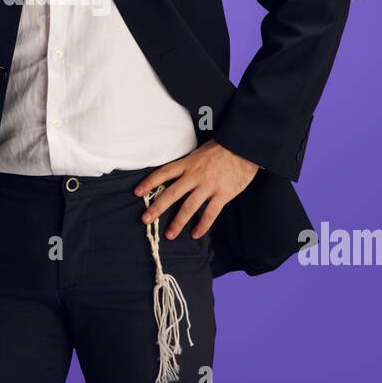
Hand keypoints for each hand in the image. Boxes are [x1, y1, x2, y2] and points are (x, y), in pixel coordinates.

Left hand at [132, 140, 259, 239]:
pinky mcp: (223, 194)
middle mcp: (195, 175)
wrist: (244, 147)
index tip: (137, 192)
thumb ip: (188, 165)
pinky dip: (202, 225)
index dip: (149, 183)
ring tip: (169, 234)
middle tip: (145, 219)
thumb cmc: (221, 149)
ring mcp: (209, 186)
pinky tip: (195, 234)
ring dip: (178, 222)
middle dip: (157, 207)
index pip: (163, 173)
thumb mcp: (199, 152)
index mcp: (188, 163)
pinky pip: (210, 213)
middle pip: (171, 193)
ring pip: (189, 207)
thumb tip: (175, 174)